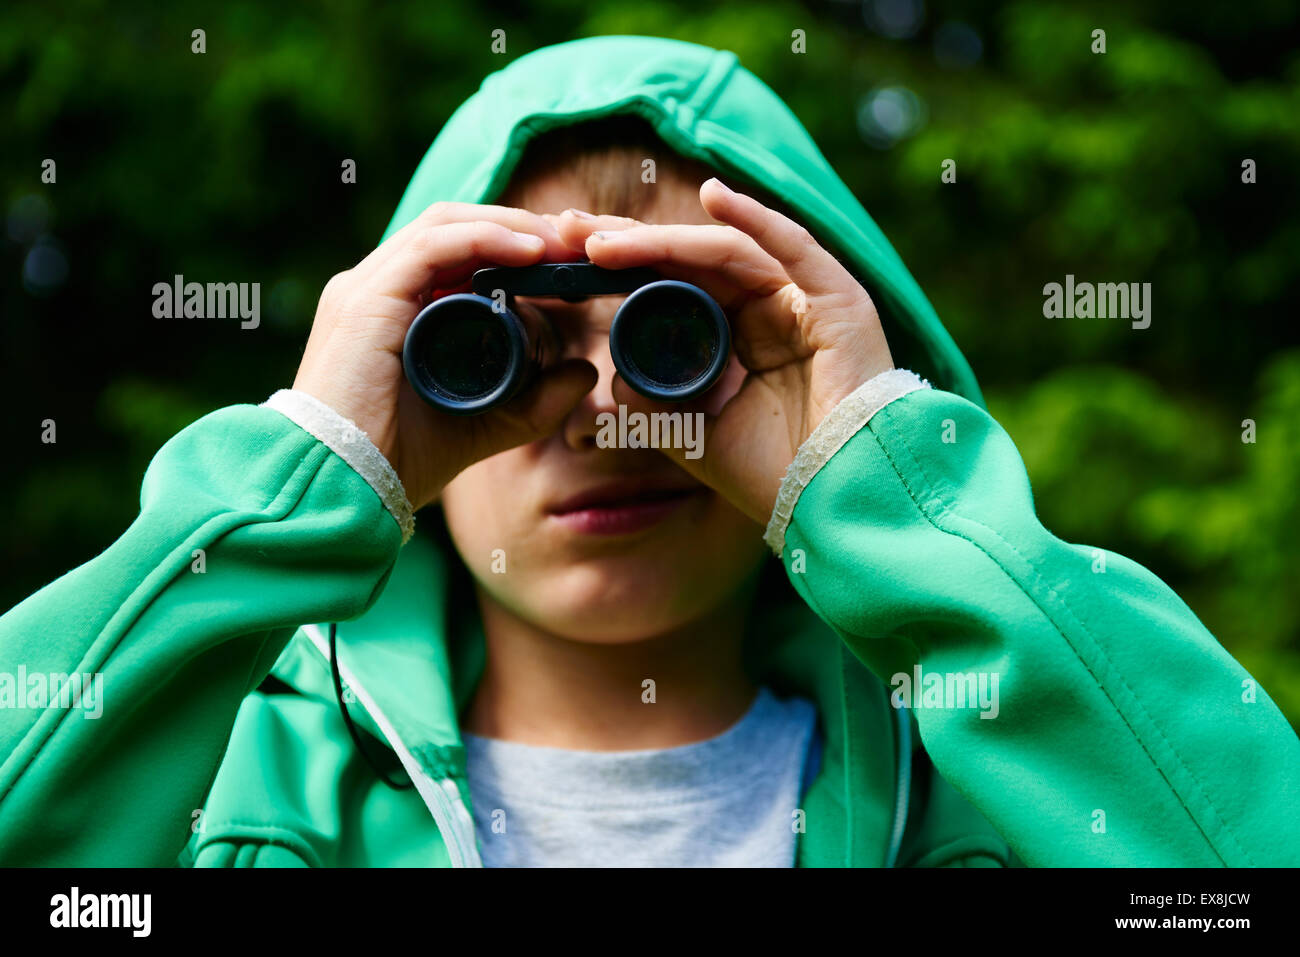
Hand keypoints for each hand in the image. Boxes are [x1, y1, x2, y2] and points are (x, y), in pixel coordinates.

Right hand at [293, 203, 596, 510]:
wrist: (342, 488)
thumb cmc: (397, 461)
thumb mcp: (485, 424)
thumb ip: (535, 403)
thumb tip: (584, 372)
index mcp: (395, 307)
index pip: (459, 250)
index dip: (516, 244)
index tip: (571, 261)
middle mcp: (377, 286)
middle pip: (456, 226)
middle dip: (520, 225)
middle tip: (576, 243)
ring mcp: (367, 287)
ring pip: (446, 223)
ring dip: (511, 225)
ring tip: (561, 244)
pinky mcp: (366, 298)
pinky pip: (433, 246)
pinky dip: (486, 239)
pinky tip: (530, 253)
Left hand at [550, 178, 893, 525]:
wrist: (836, 505)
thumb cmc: (775, 475)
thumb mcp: (695, 435)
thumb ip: (656, 402)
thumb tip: (612, 376)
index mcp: (740, 339)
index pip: (675, 287)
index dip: (624, 268)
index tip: (566, 257)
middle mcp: (771, 312)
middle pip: (692, 261)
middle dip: (628, 243)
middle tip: (567, 230)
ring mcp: (806, 303)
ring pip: (727, 253)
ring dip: (663, 240)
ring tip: (603, 239)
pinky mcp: (839, 303)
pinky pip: (794, 249)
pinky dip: (756, 219)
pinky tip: (714, 197)